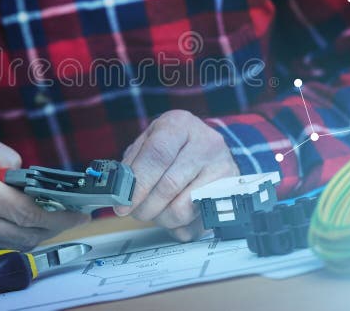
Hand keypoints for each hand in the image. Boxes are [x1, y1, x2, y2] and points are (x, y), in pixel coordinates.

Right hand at [0, 122, 88, 251]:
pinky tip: (19, 221)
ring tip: (49, 216)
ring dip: (34, 234)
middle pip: (24, 235)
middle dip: (54, 227)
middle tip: (71, 215)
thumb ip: (0, 154)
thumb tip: (22, 173)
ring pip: (10, 245)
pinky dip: (11, 237)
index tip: (77, 210)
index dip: (58, 214)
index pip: (27, 212)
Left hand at [115, 110, 238, 240]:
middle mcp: (206, 143)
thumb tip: (120, 192)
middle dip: (145, 207)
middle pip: (169, 186)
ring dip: (161, 218)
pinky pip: (196, 223)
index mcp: (180, 124)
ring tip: (156, 210)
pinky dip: (179, 225)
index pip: (157, 156)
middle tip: (134, 211)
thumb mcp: (150, 140)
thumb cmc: (174, 145)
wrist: (208, 147)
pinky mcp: (229, 193)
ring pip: (182, 209)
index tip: (122, 203)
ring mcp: (222, 168)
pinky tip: (175, 212)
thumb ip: (132, 163)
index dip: (138, 184)